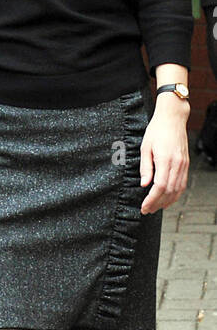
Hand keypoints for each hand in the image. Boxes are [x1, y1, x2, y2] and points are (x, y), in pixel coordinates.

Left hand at [139, 95, 189, 212]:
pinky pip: (183, 183)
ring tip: (156, 208)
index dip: (151, 199)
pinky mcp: (186, 163)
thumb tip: (144, 185)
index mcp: (165, 159)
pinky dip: (176, 194)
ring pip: (178, 189)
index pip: (160, 186)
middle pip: (169, 191)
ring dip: (167, 201)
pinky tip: (168, 199)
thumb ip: (145, 167)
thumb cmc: (156, 130)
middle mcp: (177, 164)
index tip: (144, 207)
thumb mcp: (145, 147)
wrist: (173, 118)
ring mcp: (183, 164)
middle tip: (147, 211)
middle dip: (157, 204)